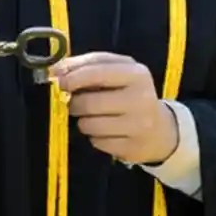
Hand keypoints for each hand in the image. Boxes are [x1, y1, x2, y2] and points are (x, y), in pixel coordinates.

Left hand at [52, 52, 178, 164]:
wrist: (160, 130)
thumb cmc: (129, 94)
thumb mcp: (117, 73)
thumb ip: (88, 66)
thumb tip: (55, 71)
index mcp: (136, 74)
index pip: (98, 71)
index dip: (73, 75)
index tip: (57, 80)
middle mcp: (141, 98)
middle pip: (90, 102)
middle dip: (74, 103)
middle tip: (73, 103)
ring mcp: (139, 126)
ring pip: (90, 125)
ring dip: (83, 121)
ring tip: (91, 117)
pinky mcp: (132, 148)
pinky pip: (97, 142)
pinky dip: (94, 137)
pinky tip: (105, 132)